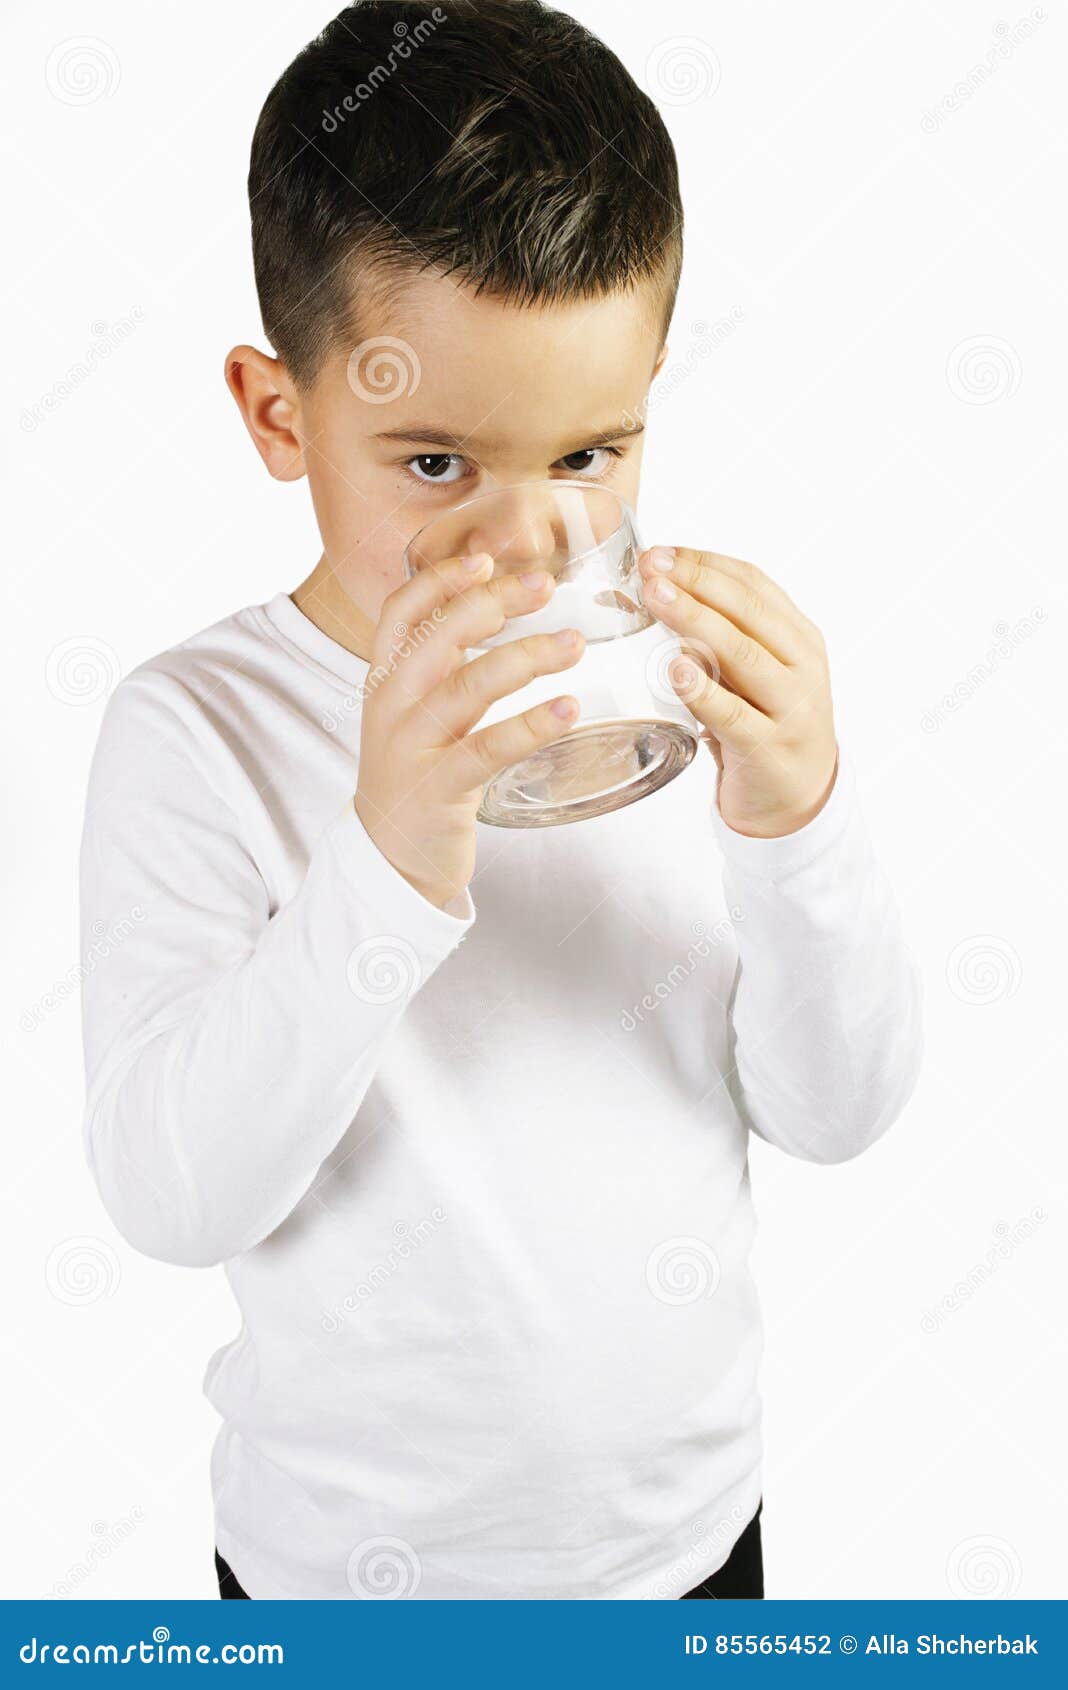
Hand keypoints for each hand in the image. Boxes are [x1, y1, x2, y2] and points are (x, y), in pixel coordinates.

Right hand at [355, 554, 584, 907]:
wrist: (390, 856)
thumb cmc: (418, 775)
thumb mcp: (417, 713)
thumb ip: (446, 668)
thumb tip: (502, 610)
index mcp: (385, 681)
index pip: (400, 612)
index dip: (441, 580)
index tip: (486, 559)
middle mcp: (392, 707)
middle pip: (439, 637)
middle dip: (494, 603)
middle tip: (546, 584)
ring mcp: (412, 748)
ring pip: (468, 687)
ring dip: (525, 658)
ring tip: (574, 644)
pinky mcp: (439, 789)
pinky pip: (489, 748)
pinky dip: (532, 726)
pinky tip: (570, 709)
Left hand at [638, 546, 837, 837]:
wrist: (798, 800)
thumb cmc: (765, 724)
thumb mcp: (755, 674)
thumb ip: (722, 638)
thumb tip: (659, 591)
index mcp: (800, 638)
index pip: (754, 586)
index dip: (705, 564)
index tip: (661, 552)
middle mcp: (803, 667)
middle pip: (748, 613)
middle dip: (696, 583)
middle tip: (651, 567)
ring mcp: (791, 710)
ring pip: (743, 655)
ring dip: (695, 621)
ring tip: (656, 599)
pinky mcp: (769, 750)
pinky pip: (733, 715)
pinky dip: (704, 691)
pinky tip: (677, 669)